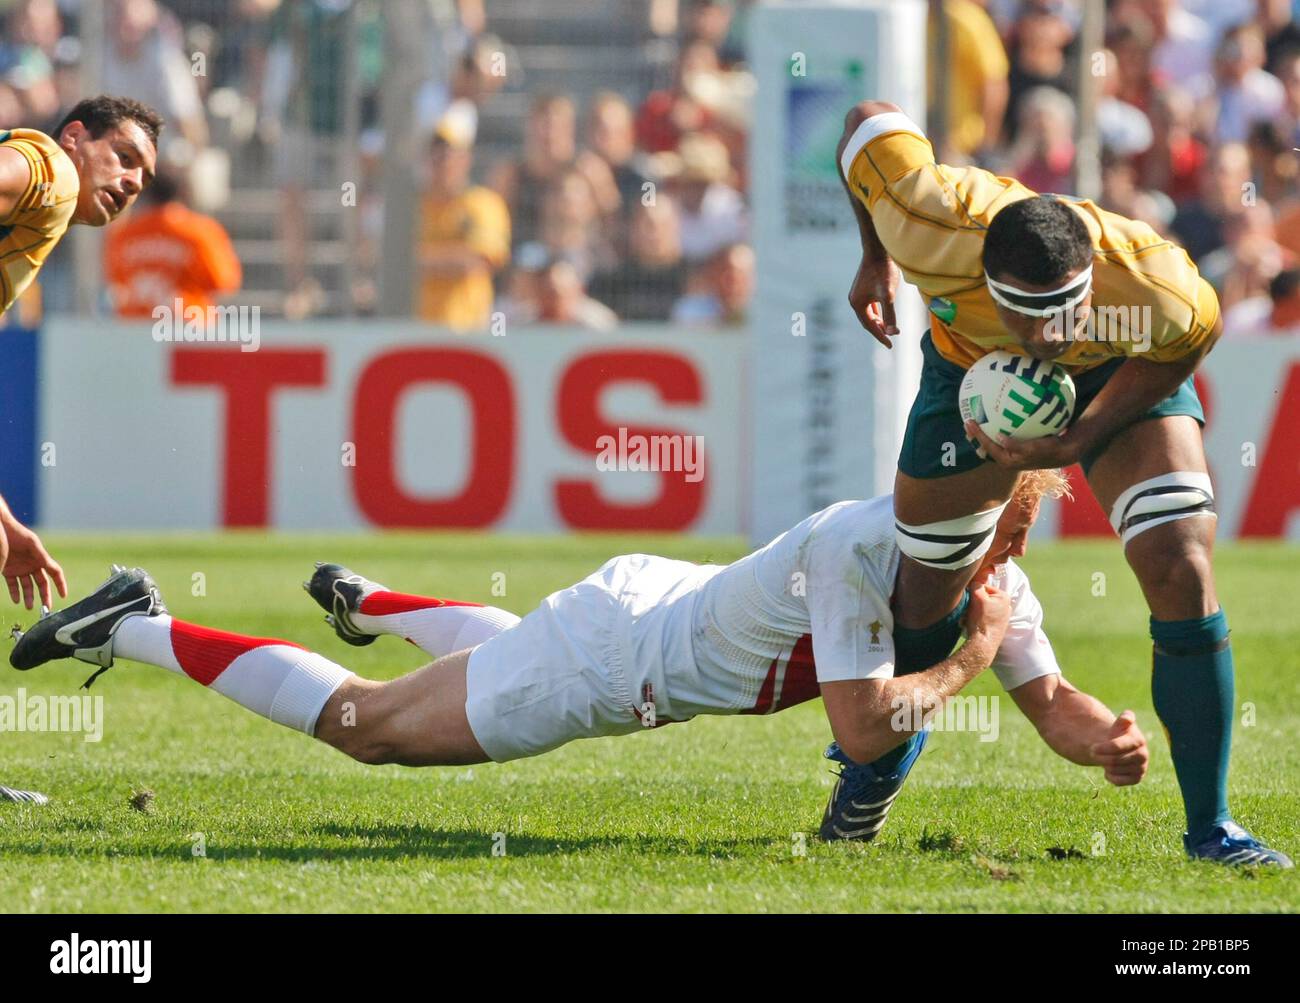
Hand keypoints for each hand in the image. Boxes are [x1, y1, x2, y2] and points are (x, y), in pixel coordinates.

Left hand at [1, 519, 67, 609]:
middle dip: (45, 595)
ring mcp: (20, 568)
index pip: (55, 573)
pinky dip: (15, 593)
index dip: (61, 584)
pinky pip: (14, 584)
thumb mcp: (31, 544)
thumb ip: (41, 556)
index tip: (64, 595)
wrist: (0, 528)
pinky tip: (17, 600)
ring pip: (28, 586)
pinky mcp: (8, 570)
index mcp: (41, 558)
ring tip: (28, 607)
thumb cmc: (16, 533)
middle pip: (42, 583)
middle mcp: (33, 565)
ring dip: (29, 597)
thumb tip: (51, 568)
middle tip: (46, 608)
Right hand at [847, 256, 900, 347]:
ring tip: (889, 329)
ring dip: (879, 322)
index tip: (891, 346)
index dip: (881, 336)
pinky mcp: (863, 287)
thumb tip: (891, 333)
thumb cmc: (884, 271)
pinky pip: (870, 305)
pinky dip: (878, 312)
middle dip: (879, 330)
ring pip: (869, 313)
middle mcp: (854, 300)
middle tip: (891, 339)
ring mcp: (858, 293)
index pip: (870, 326)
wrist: (878, 251)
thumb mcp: (888, 295)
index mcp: (857, 304)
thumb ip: (890, 315)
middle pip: (867, 321)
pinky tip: (884, 313)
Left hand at [964, 419, 1081, 470]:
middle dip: (975, 435)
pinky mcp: (1016, 448)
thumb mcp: (1033, 448)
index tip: (970, 422)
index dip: (978, 435)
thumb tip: (999, 438)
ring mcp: (1010, 454)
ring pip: (992, 442)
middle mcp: (1006, 458)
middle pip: (986, 446)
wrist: (1062, 453)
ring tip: (975, 421)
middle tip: (967, 422)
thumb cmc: (1048, 450)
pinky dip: (996, 429)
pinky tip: (996, 417)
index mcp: (1007, 461)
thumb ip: (1016, 445)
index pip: (988, 446)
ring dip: (984, 432)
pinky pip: (1002, 438)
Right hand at [964, 582, 1010, 648]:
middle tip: (968, 611)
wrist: (983, 644)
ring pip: (981, 608)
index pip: (983, 587)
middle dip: (973, 603)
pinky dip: (977, 619)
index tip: (969, 601)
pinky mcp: (997, 626)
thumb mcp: (977, 597)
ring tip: (969, 619)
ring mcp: (1002, 617)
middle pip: (983, 598)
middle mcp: (1006, 606)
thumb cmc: (981, 620)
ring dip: (973, 611)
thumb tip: (974, 582)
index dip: (973, 593)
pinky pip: (983, 617)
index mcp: (1004, 596)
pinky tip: (973, 624)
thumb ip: (976, 585)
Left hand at [1090, 710, 1148, 786]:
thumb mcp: (1119, 723)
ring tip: (1104, 759)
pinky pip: (1120, 782)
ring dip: (1105, 765)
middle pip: (1115, 761)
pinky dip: (1110, 777)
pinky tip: (1108, 770)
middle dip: (1101, 757)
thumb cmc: (1117, 733)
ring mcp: (1141, 767)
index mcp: (1138, 740)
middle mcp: (1143, 755)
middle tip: (1094, 753)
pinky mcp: (1137, 778)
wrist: (1119, 747)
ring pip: (1116, 771)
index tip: (1093, 747)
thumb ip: (1124, 718)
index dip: (1103, 748)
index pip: (1117, 747)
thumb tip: (1127, 718)